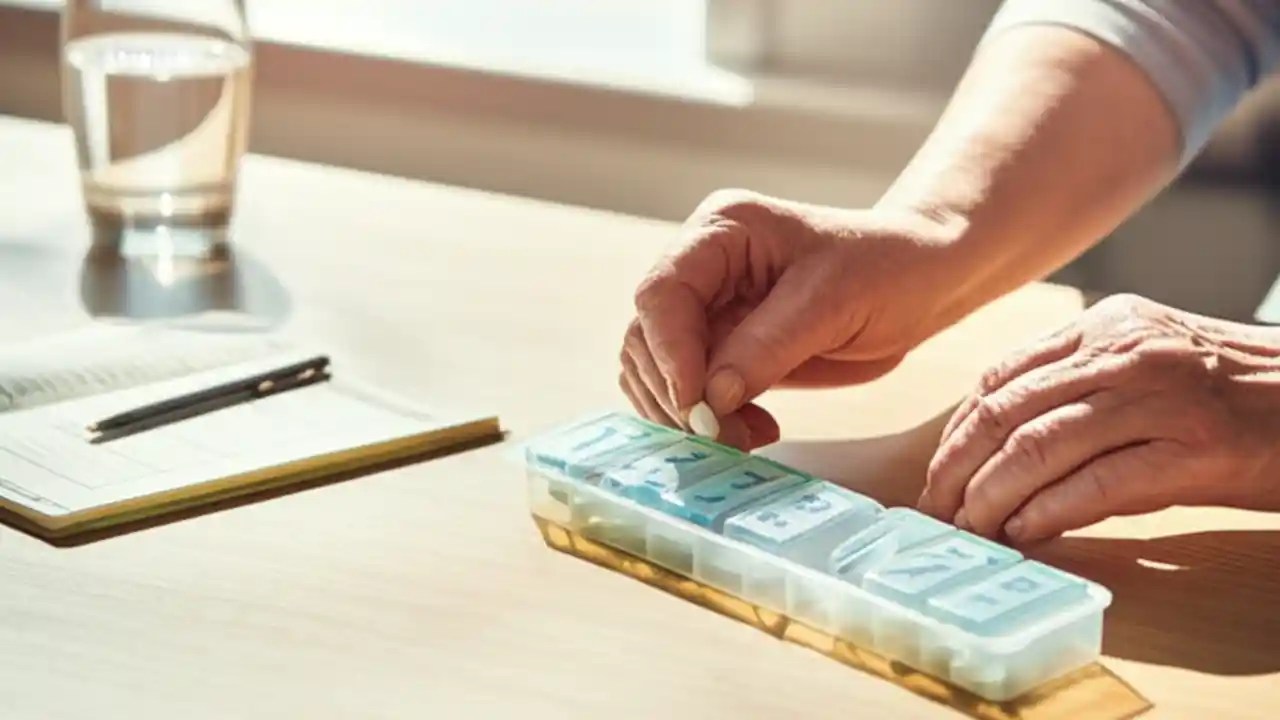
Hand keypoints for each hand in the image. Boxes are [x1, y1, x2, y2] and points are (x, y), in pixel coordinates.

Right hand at [620, 189, 962, 448]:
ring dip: (688, 415)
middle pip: (647, 337)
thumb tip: (711, 396)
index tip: (697, 404)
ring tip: (745, 437)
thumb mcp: (832, 301)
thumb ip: (767, 346)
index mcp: (721, 232)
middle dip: (677, 394)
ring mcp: (709, 310)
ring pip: (656, 371)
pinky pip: (689, 393)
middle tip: (724, 436)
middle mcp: (702, 268)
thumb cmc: (887, 267)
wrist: (922, 279)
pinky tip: (754, 428)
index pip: (662, 293)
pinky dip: (710, 421)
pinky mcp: (723, 349)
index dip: (670, 352)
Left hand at [922, 294, 1279, 542]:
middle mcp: (1125, 353)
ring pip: (1041, 447)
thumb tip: (1000, 443)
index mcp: (1104, 327)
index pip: (1000, 378)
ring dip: (992, 497)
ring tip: (972, 529)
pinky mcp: (1194, 451)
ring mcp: (1160, 399)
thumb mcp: (1146, 362)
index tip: (935, 474)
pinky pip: (1099, 484)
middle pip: (1007, 412)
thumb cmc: (1230, 391)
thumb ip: (1075, 385)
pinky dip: (1051, 511)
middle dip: (957, 468)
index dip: (956, 432)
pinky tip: (1026, 532)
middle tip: (936, 511)